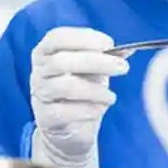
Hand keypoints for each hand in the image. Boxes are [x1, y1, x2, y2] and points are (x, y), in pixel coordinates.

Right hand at [29, 27, 129, 167]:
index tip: (109, 44)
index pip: (58, 38)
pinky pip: (65, 111)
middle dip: (96, 62)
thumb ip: (107, 57)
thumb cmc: (81, 90)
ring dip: (95, 90)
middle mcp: (38, 71)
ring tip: (112, 96)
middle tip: (123, 67)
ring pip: (65, 86)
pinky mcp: (45, 117)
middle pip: (62, 61)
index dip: (83, 38)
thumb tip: (128, 49)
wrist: (68, 129)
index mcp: (45, 52)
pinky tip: (100, 109)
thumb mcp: (93, 70)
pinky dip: (87, 109)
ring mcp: (39, 94)